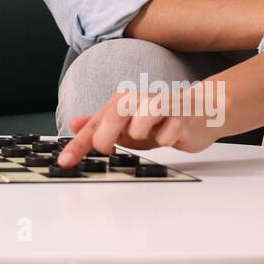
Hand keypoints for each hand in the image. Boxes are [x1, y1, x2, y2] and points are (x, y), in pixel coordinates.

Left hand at [56, 87, 220, 166]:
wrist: (199, 112)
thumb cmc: (158, 121)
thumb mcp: (125, 125)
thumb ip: (99, 125)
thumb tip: (73, 124)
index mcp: (121, 103)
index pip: (94, 125)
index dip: (78, 145)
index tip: (64, 162)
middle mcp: (139, 101)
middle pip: (115, 115)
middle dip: (107, 136)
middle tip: (108, 149)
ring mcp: (161, 108)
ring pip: (142, 119)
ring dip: (139, 133)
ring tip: (147, 136)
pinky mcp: (181, 119)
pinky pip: (169, 132)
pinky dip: (166, 138)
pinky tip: (169, 137)